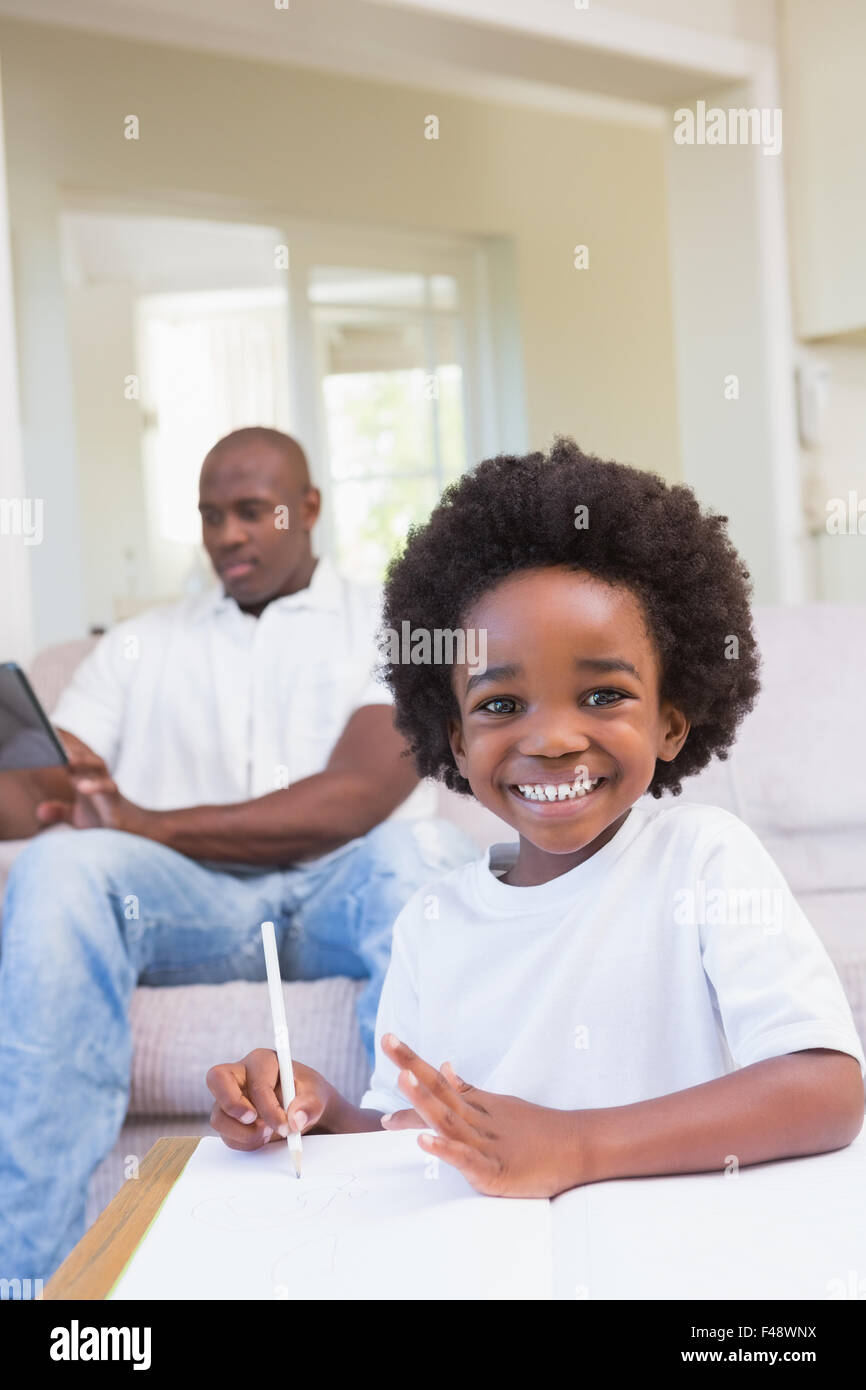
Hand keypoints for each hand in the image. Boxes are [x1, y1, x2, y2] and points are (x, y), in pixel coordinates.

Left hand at [35, 731, 151, 834]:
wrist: (138, 831)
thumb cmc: (108, 820)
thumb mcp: (79, 818)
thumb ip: (60, 811)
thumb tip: (40, 810)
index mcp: (85, 778)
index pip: (69, 756)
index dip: (57, 744)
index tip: (42, 729)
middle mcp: (97, 777)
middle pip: (83, 754)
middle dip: (68, 744)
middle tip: (51, 735)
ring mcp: (108, 787)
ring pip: (98, 766)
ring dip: (83, 760)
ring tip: (67, 757)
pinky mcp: (117, 801)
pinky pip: (108, 789)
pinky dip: (96, 786)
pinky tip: (82, 787)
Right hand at [206, 1048, 336, 1149]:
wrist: (302, 1110)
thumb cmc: (307, 1094)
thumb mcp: (317, 1096)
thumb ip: (310, 1106)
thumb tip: (295, 1119)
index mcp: (263, 1061)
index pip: (256, 1082)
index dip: (268, 1107)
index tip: (284, 1125)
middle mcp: (241, 1075)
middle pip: (216, 1079)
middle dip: (233, 1105)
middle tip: (253, 1121)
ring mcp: (230, 1097)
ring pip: (219, 1116)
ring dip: (244, 1134)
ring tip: (268, 1133)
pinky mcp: (227, 1118)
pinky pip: (225, 1135)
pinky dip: (244, 1143)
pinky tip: (263, 1137)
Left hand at [380, 1034, 587, 1197]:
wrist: (578, 1147)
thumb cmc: (537, 1130)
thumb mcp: (498, 1107)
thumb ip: (467, 1092)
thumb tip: (444, 1068)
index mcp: (475, 1106)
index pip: (438, 1080)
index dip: (413, 1060)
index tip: (388, 1040)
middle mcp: (476, 1119)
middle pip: (438, 1091)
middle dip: (410, 1067)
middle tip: (386, 1042)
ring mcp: (484, 1144)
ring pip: (449, 1119)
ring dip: (424, 1099)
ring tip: (403, 1079)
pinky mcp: (493, 1171)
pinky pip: (465, 1159)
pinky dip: (445, 1149)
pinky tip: (425, 1140)